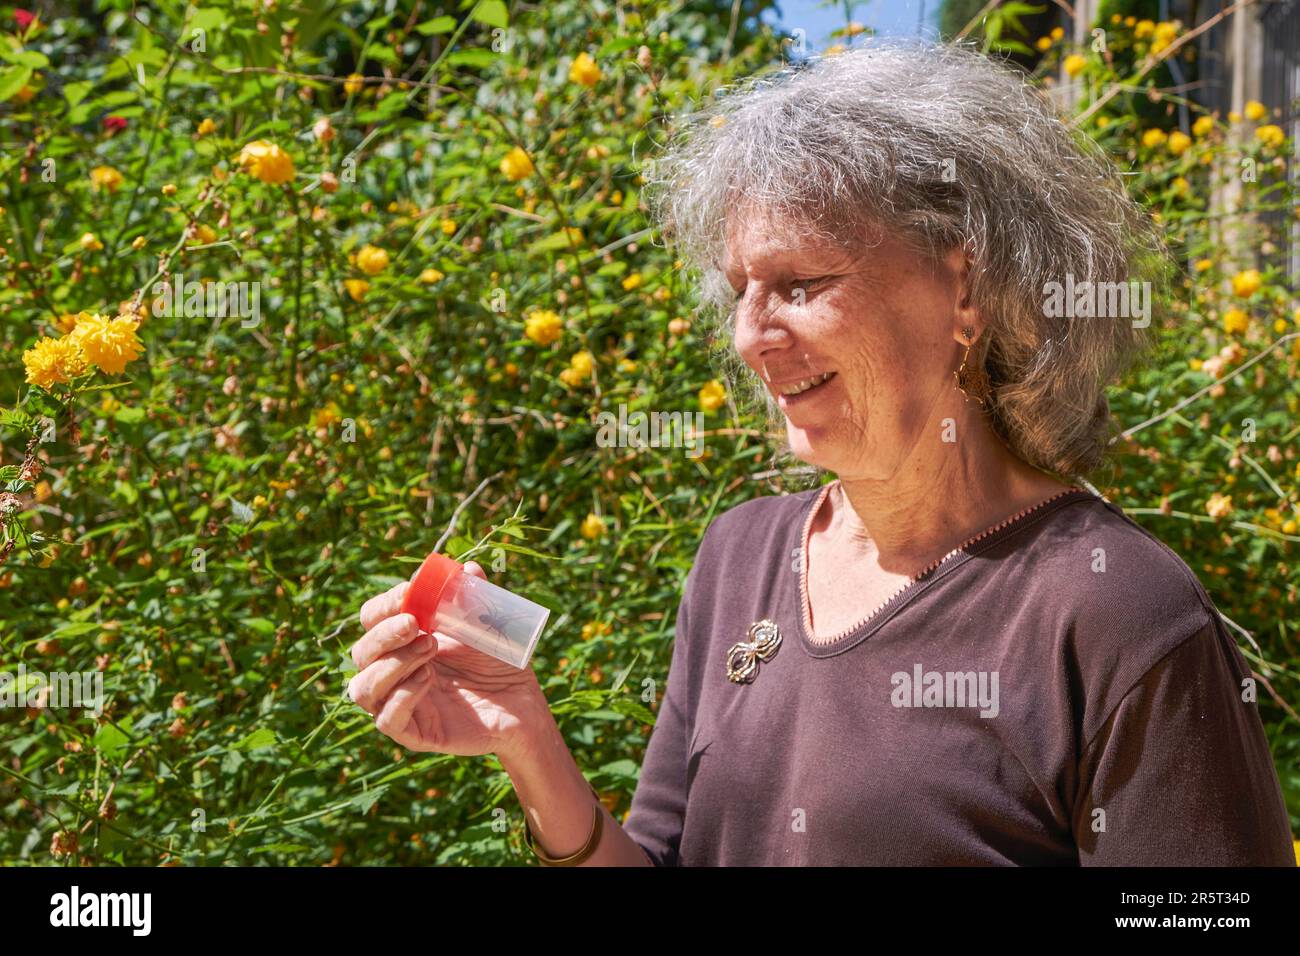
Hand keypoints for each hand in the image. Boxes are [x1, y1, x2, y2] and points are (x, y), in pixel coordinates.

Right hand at [348, 561, 549, 756]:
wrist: (524, 703)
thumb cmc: (498, 661)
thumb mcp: (485, 623)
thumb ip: (474, 596)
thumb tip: (468, 569)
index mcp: (403, 641)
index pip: (371, 620)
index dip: (383, 606)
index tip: (409, 593)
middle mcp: (394, 673)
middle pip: (361, 653)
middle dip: (385, 634)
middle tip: (417, 623)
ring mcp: (400, 704)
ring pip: (363, 689)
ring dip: (392, 664)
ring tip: (431, 648)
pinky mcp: (414, 734)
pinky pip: (387, 720)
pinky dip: (403, 696)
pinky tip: (428, 678)